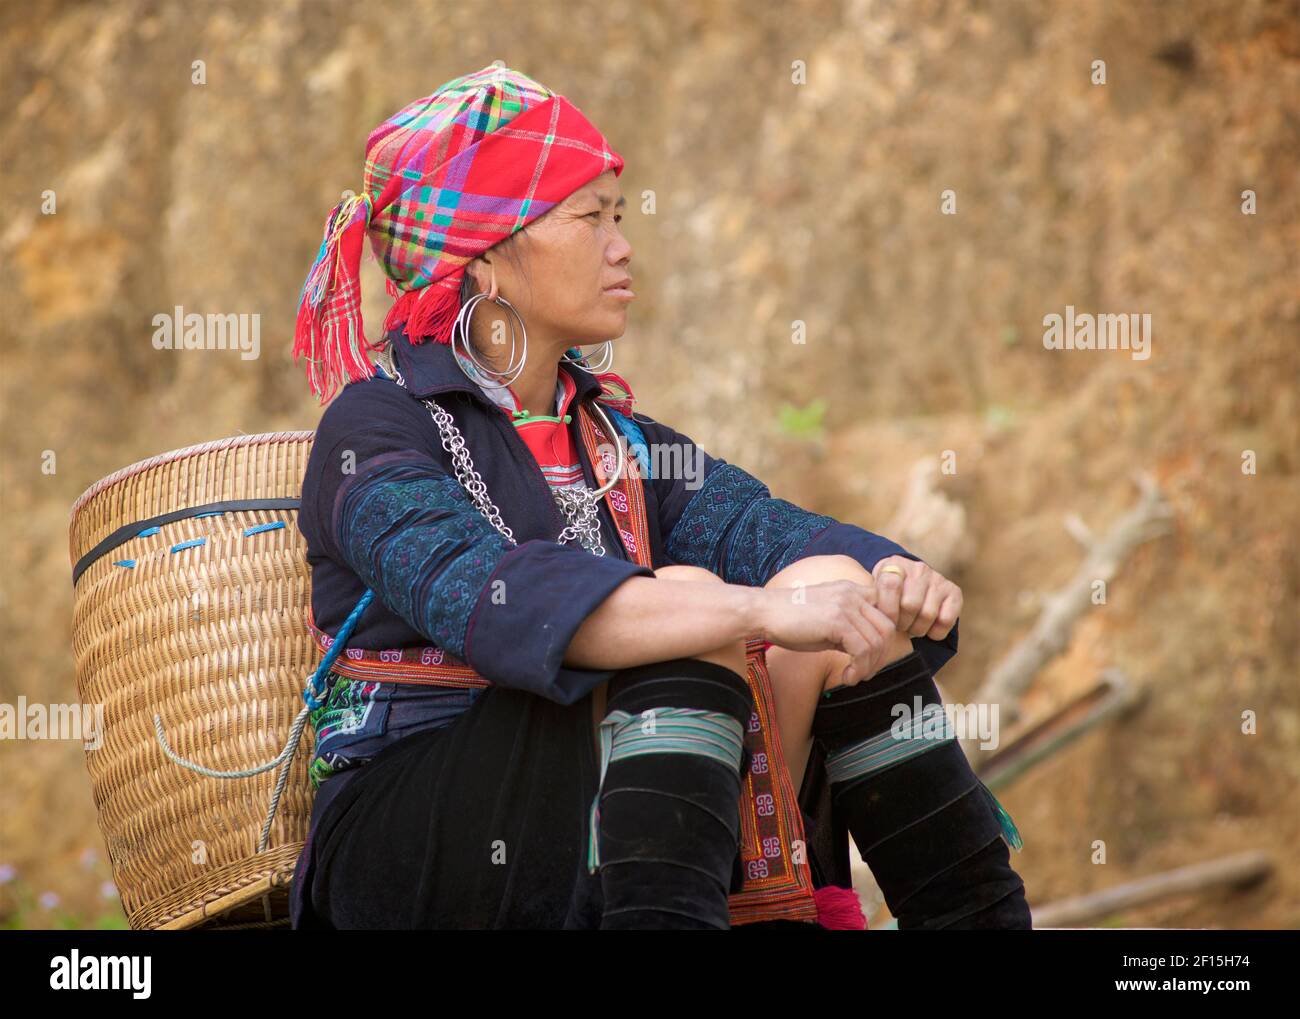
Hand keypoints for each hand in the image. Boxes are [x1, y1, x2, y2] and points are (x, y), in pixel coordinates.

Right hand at [754, 579, 897, 687]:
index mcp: (851, 590)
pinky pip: (862, 650)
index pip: (885, 612)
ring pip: (877, 642)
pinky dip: (859, 669)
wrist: (762, 612)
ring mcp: (846, 605)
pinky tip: (847, 677)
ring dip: (868, 667)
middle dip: (880, 657)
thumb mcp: (826, 620)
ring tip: (853, 677)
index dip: (884, 638)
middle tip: (864, 673)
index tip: (870, 658)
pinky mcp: (837, 620)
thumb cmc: (789, 620)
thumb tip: (866, 653)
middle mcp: (853, 593)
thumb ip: (848, 628)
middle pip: (887, 628)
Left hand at [871, 556, 961, 639]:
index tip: (885, 622)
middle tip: (899, 627)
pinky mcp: (953, 591)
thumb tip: (871, 620)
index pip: (890, 586)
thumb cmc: (887, 595)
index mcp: (894, 565)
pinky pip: (946, 619)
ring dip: (917, 630)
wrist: (910, 586)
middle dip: (902, 624)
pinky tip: (928, 630)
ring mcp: (937, 579)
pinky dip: (936, 632)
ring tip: (912, 628)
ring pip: (927, 614)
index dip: (887, 610)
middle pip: (910, 605)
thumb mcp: (875, 592)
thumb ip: (872, 601)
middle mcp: (918, 569)